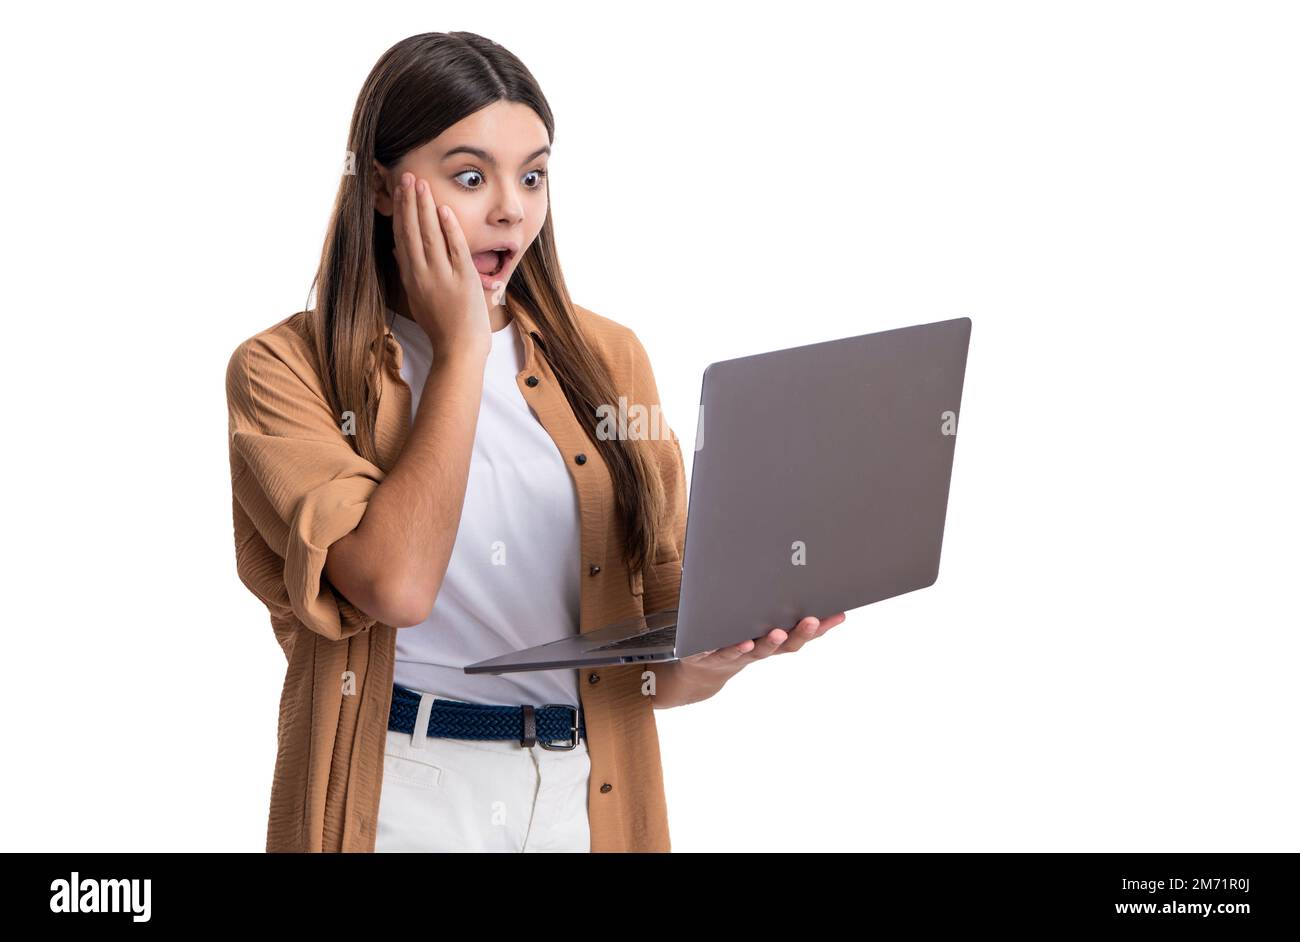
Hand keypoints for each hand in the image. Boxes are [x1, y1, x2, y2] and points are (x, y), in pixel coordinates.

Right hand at [392, 171, 490, 361]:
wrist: (459, 349)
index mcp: (411, 278)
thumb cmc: (442, 326)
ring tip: (421, 184)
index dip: (400, 212)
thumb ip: (409, 272)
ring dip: (425, 208)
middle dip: (409, 202)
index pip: (402, 238)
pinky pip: (454, 249)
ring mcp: (441, 277)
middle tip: (406, 176)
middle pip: (412, 231)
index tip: (399, 191)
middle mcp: (422, 275)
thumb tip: (397, 251)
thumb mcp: (418, 298)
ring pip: (430, 235)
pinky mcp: (462, 280)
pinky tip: (443, 209)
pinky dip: (449, 228)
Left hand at [653, 613, 847, 707]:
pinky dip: (723, 647)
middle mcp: (758, 648)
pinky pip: (715, 653)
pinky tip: (731, 640)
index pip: (803, 634)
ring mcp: (734, 654)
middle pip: (784, 645)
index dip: (822, 627)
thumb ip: (776, 602)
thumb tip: (801, 570)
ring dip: (766, 643)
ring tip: (776, 632)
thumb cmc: (734, 633)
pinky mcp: (706, 655)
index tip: (839, 614)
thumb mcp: (756, 617)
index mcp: (772, 638)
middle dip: (799, 632)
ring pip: (753, 650)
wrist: (699, 666)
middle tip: (811, 619)